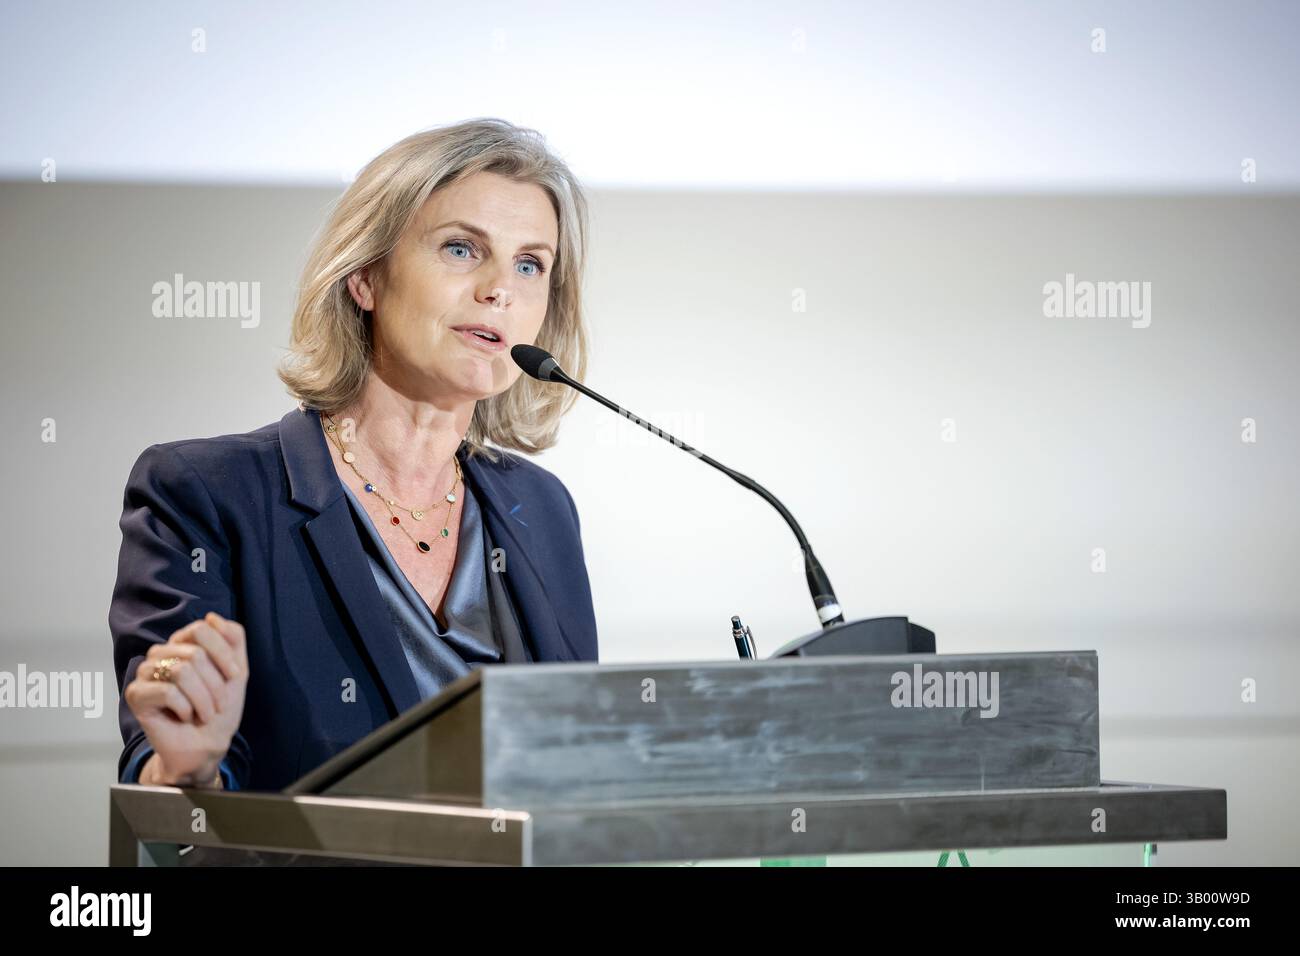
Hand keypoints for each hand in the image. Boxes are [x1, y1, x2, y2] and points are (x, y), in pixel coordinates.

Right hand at [124, 611, 248, 787]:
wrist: (206, 745)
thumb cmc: (219, 708)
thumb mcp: (237, 671)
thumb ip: (233, 639)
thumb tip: (212, 617)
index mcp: (183, 644)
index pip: (202, 629)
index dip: (223, 654)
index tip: (233, 676)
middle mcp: (161, 653)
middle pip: (194, 653)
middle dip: (215, 683)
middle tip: (218, 704)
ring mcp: (146, 673)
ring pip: (181, 671)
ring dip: (203, 698)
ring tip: (204, 713)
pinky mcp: (136, 695)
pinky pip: (167, 692)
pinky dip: (186, 708)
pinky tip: (185, 717)